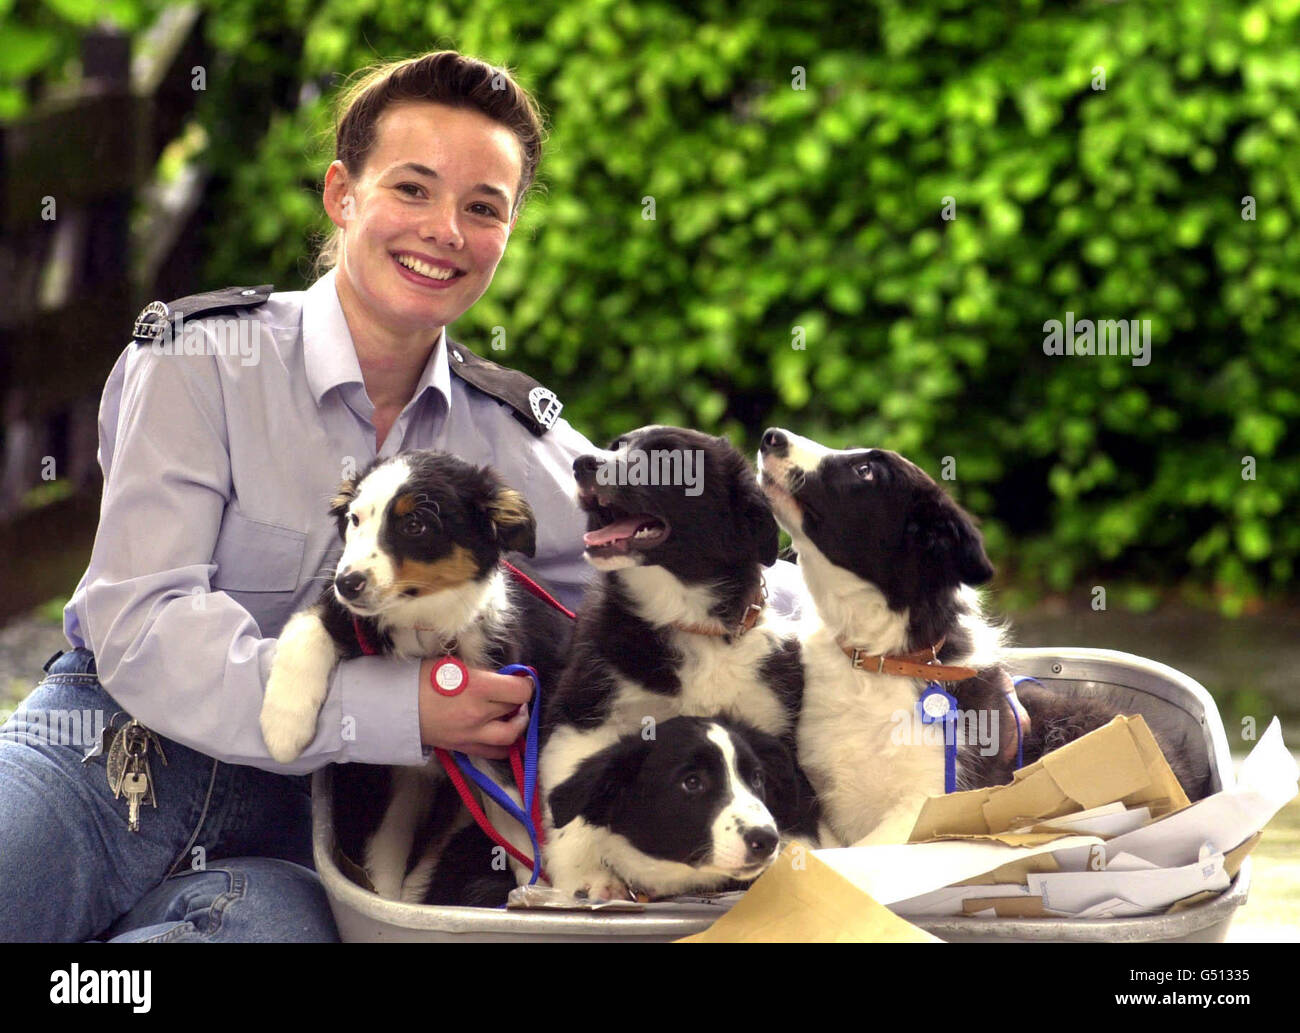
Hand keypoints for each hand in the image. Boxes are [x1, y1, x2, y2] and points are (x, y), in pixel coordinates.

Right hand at [417, 662, 532, 758]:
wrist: (394, 707)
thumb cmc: (422, 679)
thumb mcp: (455, 666)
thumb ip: (483, 673)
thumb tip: (503, 677)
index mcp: (479, 688)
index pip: (520, 691)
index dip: (526, 684)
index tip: (522, 679)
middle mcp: (479, 714)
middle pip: (516, 710)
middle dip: (519, 700)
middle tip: (514, 693)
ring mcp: (472, 735)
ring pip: (510, 736)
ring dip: (517, 725)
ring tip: (513, 714)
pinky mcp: (463, 747)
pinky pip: (494, 752)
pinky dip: (503, 744)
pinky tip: (501, 732)